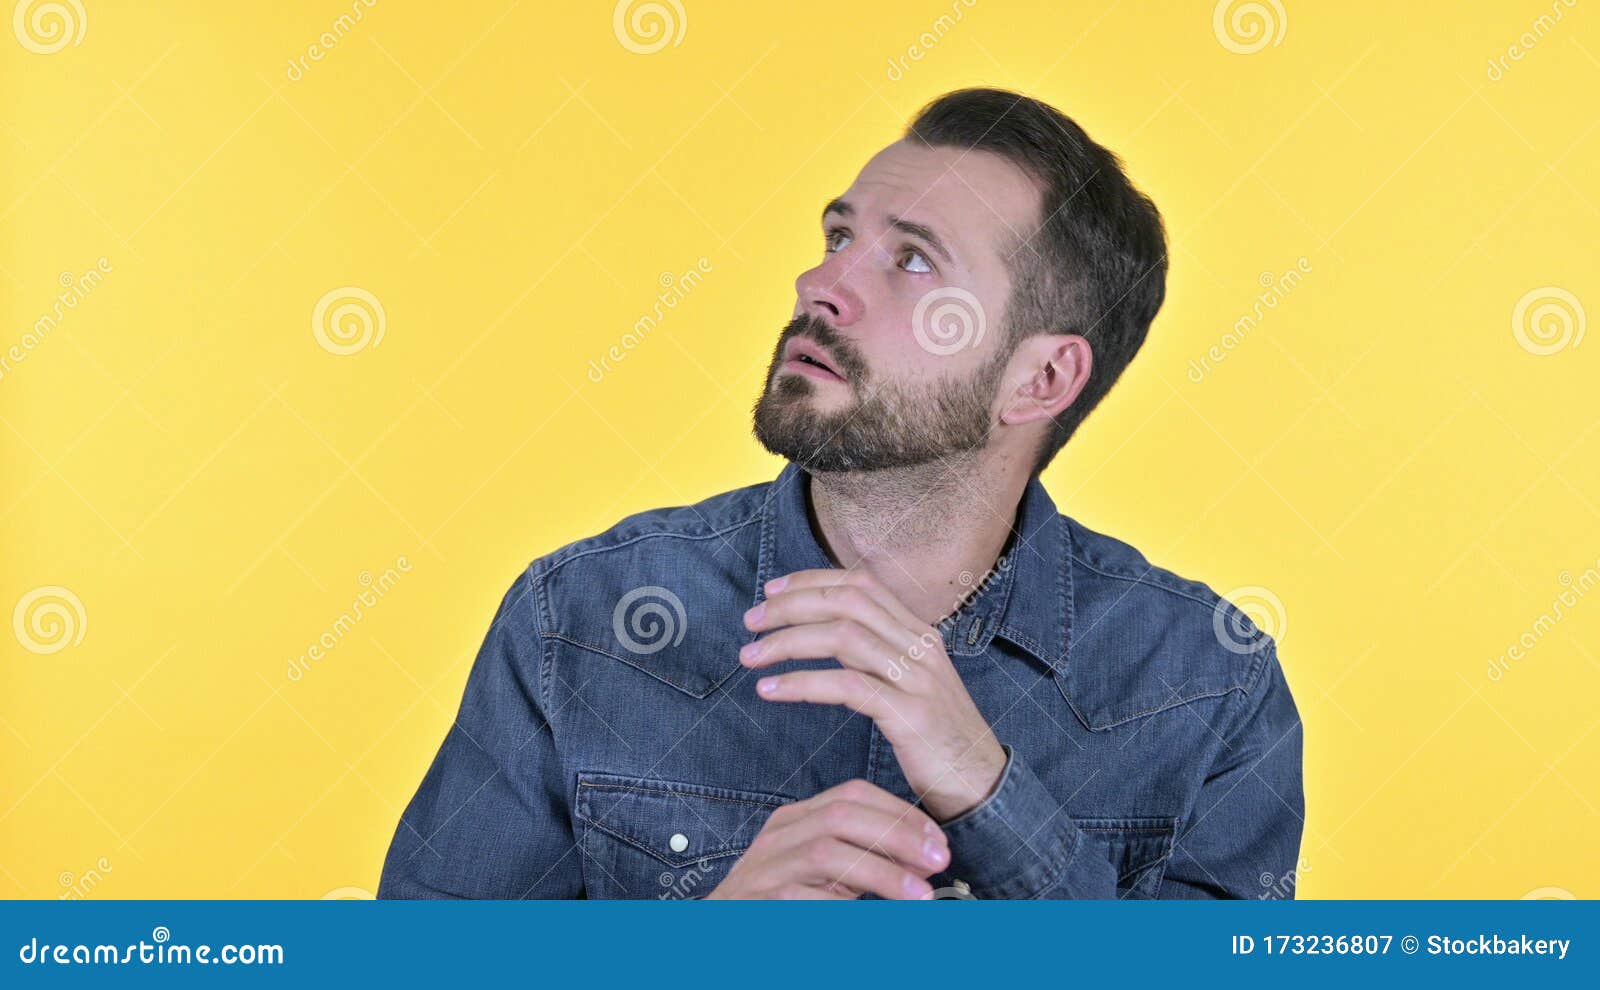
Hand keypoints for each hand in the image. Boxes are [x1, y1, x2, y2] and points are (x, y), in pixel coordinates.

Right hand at [706, 779, 948, 898]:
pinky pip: (807, 901)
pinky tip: (873, 920)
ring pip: (828, 854)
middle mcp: (779, 837)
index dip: (899, 812)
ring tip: (918, 896)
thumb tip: (921, 860)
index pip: (851, 794)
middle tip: (938, 862)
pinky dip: (846, 910)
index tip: (937, 840)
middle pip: (842, 815)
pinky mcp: (762, 903)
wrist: (721, 933)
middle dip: (897, 835)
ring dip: (881, 873)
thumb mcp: (825, 874)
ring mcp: (766, 869)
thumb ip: (865, 860)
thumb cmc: (781, 904)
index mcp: (796, 820)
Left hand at [740, 568, 1006, 821]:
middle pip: (847, 602)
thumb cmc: (937, 737)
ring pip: (843, 637)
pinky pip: (847, 687)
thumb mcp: (911, 683)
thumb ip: (878, 654)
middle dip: (791, 606)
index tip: (771, 591)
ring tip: (750, 657)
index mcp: (919, 632)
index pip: (861, 585)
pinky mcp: (910, 715)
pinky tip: (771, 691)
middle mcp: (920, 646)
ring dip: (787, 642)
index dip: (812, 580)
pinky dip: (801, 684)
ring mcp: (917, 678)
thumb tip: (828, 634)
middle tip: (751, 622)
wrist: (983, 784)